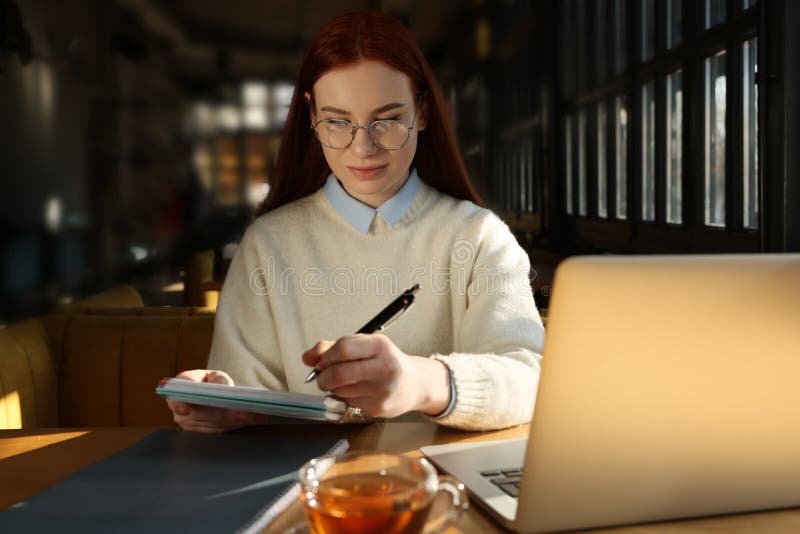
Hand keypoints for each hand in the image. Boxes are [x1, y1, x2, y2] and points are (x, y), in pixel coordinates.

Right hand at [166, 369, 266, 432]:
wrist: (208, 396)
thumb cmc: (210, 383)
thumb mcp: (214, 375)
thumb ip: (218, 379)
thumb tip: (221, 387)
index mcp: (179, 388)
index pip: (175, 396)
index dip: (179, 403)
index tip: (187, 408)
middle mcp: (179, 408)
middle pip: (201, 414)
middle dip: (225, 414)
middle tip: (246, 413)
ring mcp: (187, 424)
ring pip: (212, 424)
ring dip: (235, 421)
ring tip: (256, 416)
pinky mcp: (199, 434)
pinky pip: (218, 431)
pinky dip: (235, 425)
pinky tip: (251, 421)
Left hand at [302, 334, 450, 417]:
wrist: (416, 384)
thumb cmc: (386, 362)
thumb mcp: (365, 346)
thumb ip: (333, 348)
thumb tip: (307, 358)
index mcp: (380, 345)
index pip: (343, 348)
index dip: (325, 356)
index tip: (321, 362)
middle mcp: (384, 366)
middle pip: (338, 373)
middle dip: (323, 377)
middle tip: (323, 377)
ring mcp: (383, 389)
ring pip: (340, 390)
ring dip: (334, 388)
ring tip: (345, 382)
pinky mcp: (380, 407)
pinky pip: (349, 402)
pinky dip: (346, 397)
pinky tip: (358, 391)